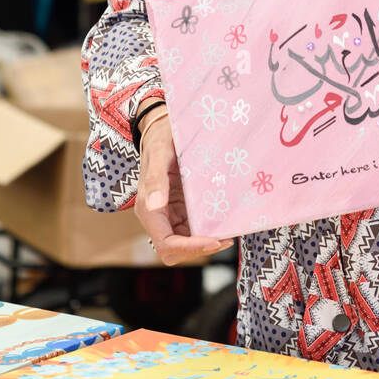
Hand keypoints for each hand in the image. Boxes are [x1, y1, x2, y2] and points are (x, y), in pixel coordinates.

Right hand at [134, 107, 232, 265]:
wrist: (164, 128)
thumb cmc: (162, 138)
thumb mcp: (160, 153)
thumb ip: (156, 179)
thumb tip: (155, 206)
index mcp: (148, 209)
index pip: (166, 244)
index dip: (189, 249)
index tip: (214, 241)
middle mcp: (158, 217)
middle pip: (176, 250)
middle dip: (199, 250)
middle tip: (226, 239)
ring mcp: (170, 215)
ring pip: (186, 243)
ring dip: (206, 243)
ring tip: (229, 232)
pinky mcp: (181, 210)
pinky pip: (194, 229)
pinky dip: (208, 231)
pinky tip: (225, 223)